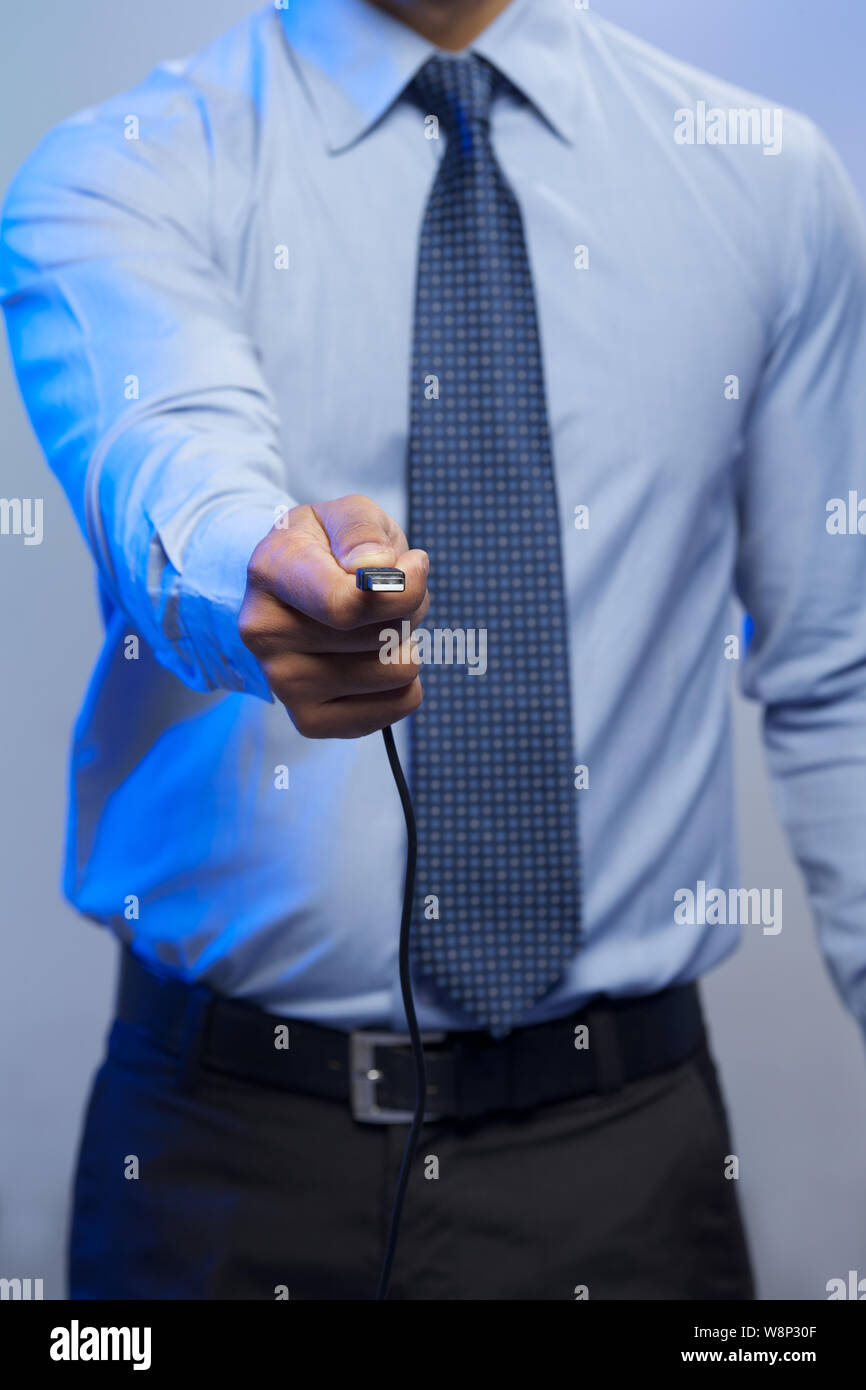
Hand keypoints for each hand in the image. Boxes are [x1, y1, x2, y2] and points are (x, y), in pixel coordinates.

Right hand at [239, 495, 427, 737]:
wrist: (294, 591)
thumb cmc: (329, 549)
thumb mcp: (347, 514)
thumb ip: (361, 530)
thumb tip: (375, 569)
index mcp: (270, 572)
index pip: (346, 605)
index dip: (401, 588)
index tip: (412, 565)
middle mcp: (265, 633)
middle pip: (385, 634)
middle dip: (407, 606)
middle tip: (384, 591)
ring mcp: (283, 683)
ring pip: (399, 670)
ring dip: (404, 640)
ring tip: (376, 622)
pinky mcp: (309, 720)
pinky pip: (400, 705)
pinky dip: (404, 681)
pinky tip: (374, 657)